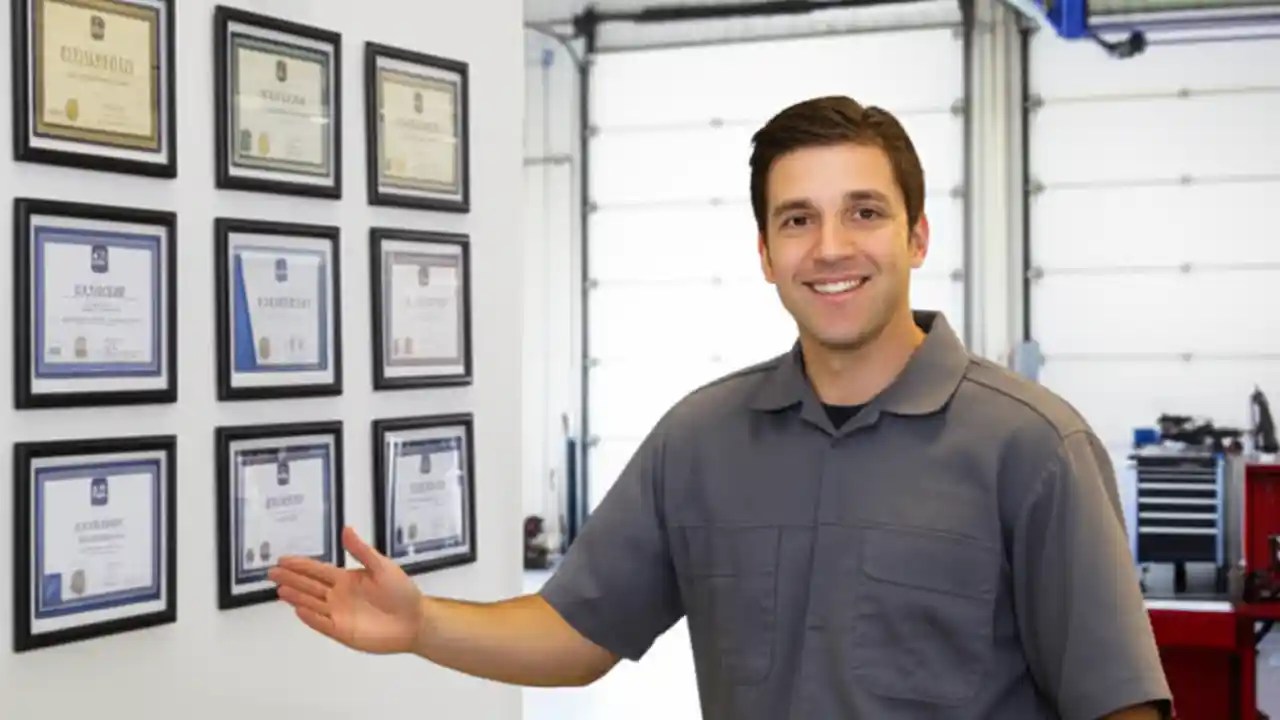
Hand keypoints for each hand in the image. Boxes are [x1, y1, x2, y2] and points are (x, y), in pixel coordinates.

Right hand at [269, 526, 423, 654]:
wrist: (413, 620)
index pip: (317, 570)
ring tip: (280, 589)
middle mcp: (338, 596)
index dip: (300, 565)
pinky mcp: (342, 631)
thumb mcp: (382, 566)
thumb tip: (346, 529)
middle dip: (291, 578)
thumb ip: (361, 550)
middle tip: (272, 572)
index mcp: (346, 579)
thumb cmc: (401, 592)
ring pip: (312, 603)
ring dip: (297, 596)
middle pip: (309, 586)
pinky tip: (298, 610)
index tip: (283, 559)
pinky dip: (310, 617)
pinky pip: (322, 624)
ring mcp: (338, 614)